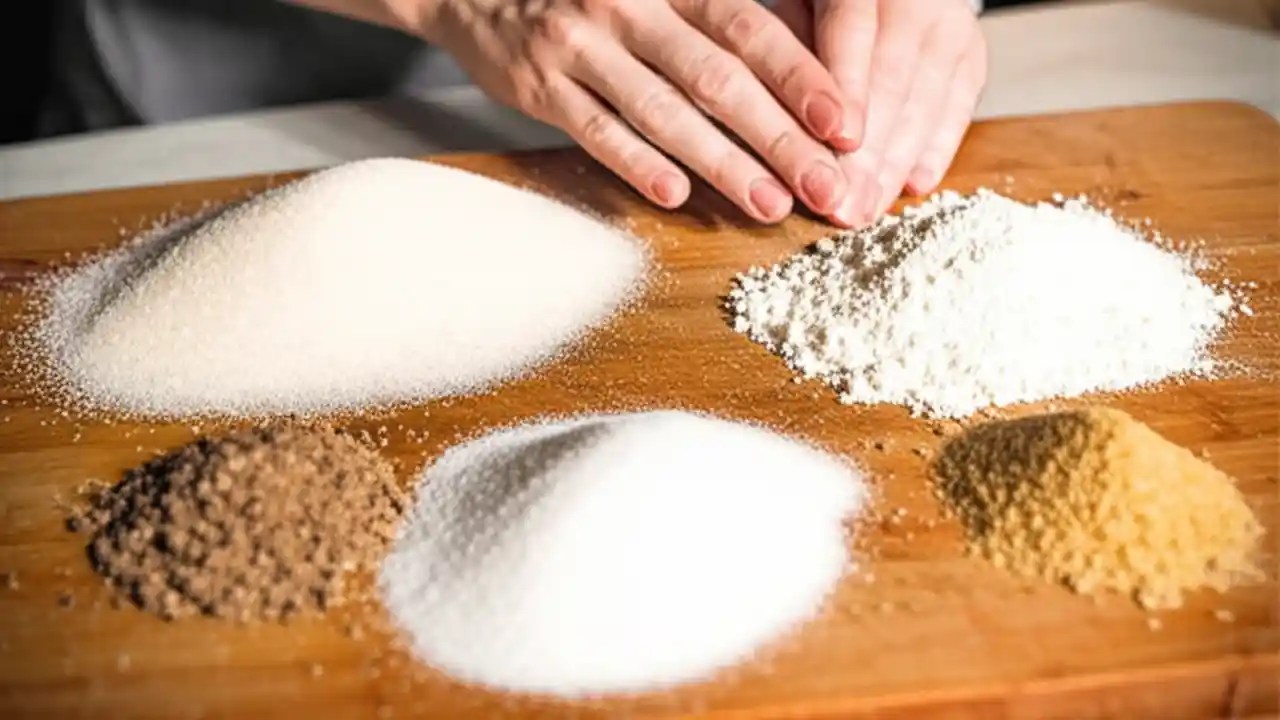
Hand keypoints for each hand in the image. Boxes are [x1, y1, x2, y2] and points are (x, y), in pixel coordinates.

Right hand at [419, 0, 866, 223]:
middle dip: (780, 137)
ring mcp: (582, 46)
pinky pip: (596, 130)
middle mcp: (630, 7)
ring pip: (663, 111)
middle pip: (718, 77)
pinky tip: (676, 195)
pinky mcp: (541, 87)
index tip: (848, 128)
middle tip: (827, 186)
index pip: (751, 30)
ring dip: (723, 162)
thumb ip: (717, 23)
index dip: (803, 80)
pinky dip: (636, 163)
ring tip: (770, 205)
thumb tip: (804, 71)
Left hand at [775, 0, 986, 224]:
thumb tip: (787, 134)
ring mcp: (950, 25)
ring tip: (866, 211)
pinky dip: (936, 150)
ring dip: (894, 164)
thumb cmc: (819, 7)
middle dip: (866, 154)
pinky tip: (914, 186)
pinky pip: (957, 107)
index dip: (848, 90)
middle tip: (842, 207)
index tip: (840, 141)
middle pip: (890, 81)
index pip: (851, 34)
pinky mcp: (971, 53)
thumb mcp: (793, 16)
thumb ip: (789, 58)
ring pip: (924, 101)